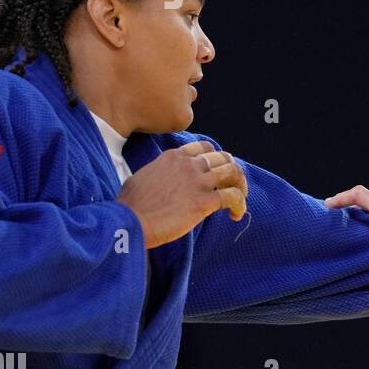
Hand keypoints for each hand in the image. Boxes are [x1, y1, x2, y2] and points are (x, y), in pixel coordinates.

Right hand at [117, 140, 248, 248]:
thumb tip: (162, 181)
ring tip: (239, 200)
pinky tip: (236, 215)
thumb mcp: (142, 178)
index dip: (216, 158)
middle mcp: (189, 164)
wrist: (128, 221)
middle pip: (224, 158)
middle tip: (233, 187)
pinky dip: (240, 205)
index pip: (205, 147)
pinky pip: (233, 197)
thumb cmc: (130, 205)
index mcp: (174, 157)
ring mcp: (198, 181)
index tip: (217, 172)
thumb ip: (159, 174)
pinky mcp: (204, 201)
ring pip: (233, 173)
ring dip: (240, 186)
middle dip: (232, 171)